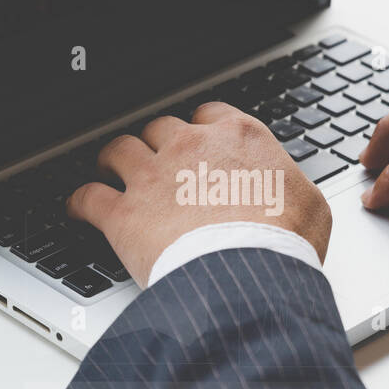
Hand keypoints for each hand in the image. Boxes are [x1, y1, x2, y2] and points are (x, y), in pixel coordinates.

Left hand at [67, 103, 331, 286]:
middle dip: (157, 144)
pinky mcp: (123, 214)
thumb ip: (293, 189)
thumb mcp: (311, 206)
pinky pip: (87, 197)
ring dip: (112, 160)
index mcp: (237, 137)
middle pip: (161, 129)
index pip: (209, 116)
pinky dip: (79, 203)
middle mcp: (190, 147)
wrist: (249, 272)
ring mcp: (152, 177)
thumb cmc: (286, 242)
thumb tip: (295, 196)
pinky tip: (77, 209)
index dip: (200, 131)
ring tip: (109, 170)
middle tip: (156, 161)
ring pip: (119, 150)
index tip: (199, 143)